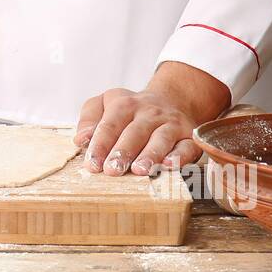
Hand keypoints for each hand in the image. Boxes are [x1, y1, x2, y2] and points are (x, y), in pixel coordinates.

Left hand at [75, 62, 231, 176]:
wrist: (170, 100)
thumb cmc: (130, 110)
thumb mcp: (104, 104)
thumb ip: (89, 119)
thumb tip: (81, 139)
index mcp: (125, 104)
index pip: (110, 123)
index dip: (100, 144)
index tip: (92, 164)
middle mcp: (149, 112)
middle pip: (135, 132)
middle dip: (123, 152)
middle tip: (112, 170)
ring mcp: (171, 123)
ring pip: (161, 138)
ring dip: (150, 155)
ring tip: (139, 170)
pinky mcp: (189, 136)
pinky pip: (187, 146)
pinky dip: (180, 156)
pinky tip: (170, 165)